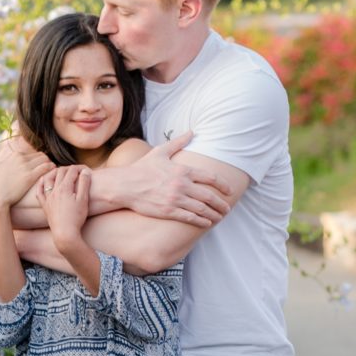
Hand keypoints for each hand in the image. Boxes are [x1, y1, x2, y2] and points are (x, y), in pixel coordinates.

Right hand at [0, 134, 52, 212]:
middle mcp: (20, 158)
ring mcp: (25, 167)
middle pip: (41, 155)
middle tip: (50, 168)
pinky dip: (51, 168)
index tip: (42, 165)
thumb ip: (4, 156)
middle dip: (46, 161)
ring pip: (45, 159)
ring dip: (50, 164)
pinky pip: (46, 167)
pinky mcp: (29, 176)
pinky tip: (54, 172)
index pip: (33, 153)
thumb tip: (6, 148)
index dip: (39, 160)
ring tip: (52, 170)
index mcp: (15, 155)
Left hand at [37, 164, 90, 251]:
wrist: (65, 234)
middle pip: (60, 172)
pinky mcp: (45, 205)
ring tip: (60, 171)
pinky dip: (40, 183)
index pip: (72, 171)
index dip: (80, 168)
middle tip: (76, 171)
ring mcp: (48, 198)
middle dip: (69, 168)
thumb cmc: (76, 218)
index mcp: (65, 188)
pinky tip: (43, 180)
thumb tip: (85, 171)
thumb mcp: (83, 200)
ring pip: (48, 178)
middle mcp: (54, 190)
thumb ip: (84, 184)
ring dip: (54, 172)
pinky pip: (39, 192)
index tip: (87, 171)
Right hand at [98, 131, 231, 226]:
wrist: (125, 185)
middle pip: (209, 196)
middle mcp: (182, 185)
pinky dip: (201, 221)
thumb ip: (178, 143)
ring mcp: (176, 199)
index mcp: (183, 170)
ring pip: (202, 208)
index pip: (210, 178)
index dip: (223, 185)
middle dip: (221, 203)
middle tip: (227, 208)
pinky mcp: (169, 211)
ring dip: (214, 214)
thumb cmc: (142, 168)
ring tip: (220, 217)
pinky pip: (190, 217)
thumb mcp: (161, 152)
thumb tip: (192, 132)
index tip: (230, 190)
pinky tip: (207, 223)